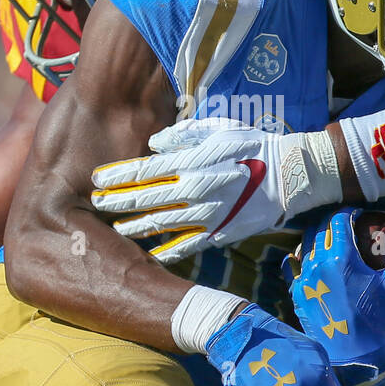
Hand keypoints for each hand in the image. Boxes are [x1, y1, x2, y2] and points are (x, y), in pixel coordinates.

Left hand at [90, 117, 340, 262]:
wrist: (289, 173)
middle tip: (95, 204)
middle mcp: (196, 190)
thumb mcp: (218, 128)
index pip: (146, 171)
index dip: (119, 176)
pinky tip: (150, 256)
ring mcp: (208, 214)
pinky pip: (189, 245)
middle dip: (118, 202)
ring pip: (164, 224)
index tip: (97, 180)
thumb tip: (154, 144)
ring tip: (115, 229)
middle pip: (148, 199)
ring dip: (136, 228)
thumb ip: (183, 135)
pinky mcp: (221, 232)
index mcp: (193, 162)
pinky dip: (168, 252)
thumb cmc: (251, 145)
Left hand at [288, 209, 384, 385]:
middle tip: (341, 224)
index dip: (348, 213)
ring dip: (316, 238)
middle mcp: (318, 263)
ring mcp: (304, 279)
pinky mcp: (297, 293)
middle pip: (318, 229)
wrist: (355, 352)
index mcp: (342, 256)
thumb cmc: (379, 316)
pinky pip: (292, 267)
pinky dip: (300, 258)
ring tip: (327, 240)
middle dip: (330, 222)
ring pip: (305, 246)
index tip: (355, 214)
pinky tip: (307, 259)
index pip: (338, 220)